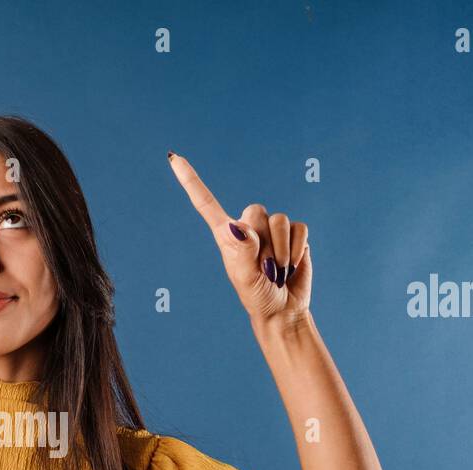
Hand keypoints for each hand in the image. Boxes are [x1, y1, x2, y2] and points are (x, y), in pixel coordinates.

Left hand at [168, 151, 310, 323]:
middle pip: (255, 210)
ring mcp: (271, 229)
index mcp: (226, 234)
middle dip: (263, 242)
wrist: (282, 309)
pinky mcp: (294, 233)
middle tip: (262, 268)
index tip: (174, 158)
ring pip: (279, 220)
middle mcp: (248, 226)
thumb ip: (241, 252)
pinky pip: (299, 229)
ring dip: (280, 251)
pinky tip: (292, 266)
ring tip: (276, 271)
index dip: (191, 181)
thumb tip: (238, 227)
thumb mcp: (244, 279)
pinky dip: (296, 250)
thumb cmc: (257, 296)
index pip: (206, 203)